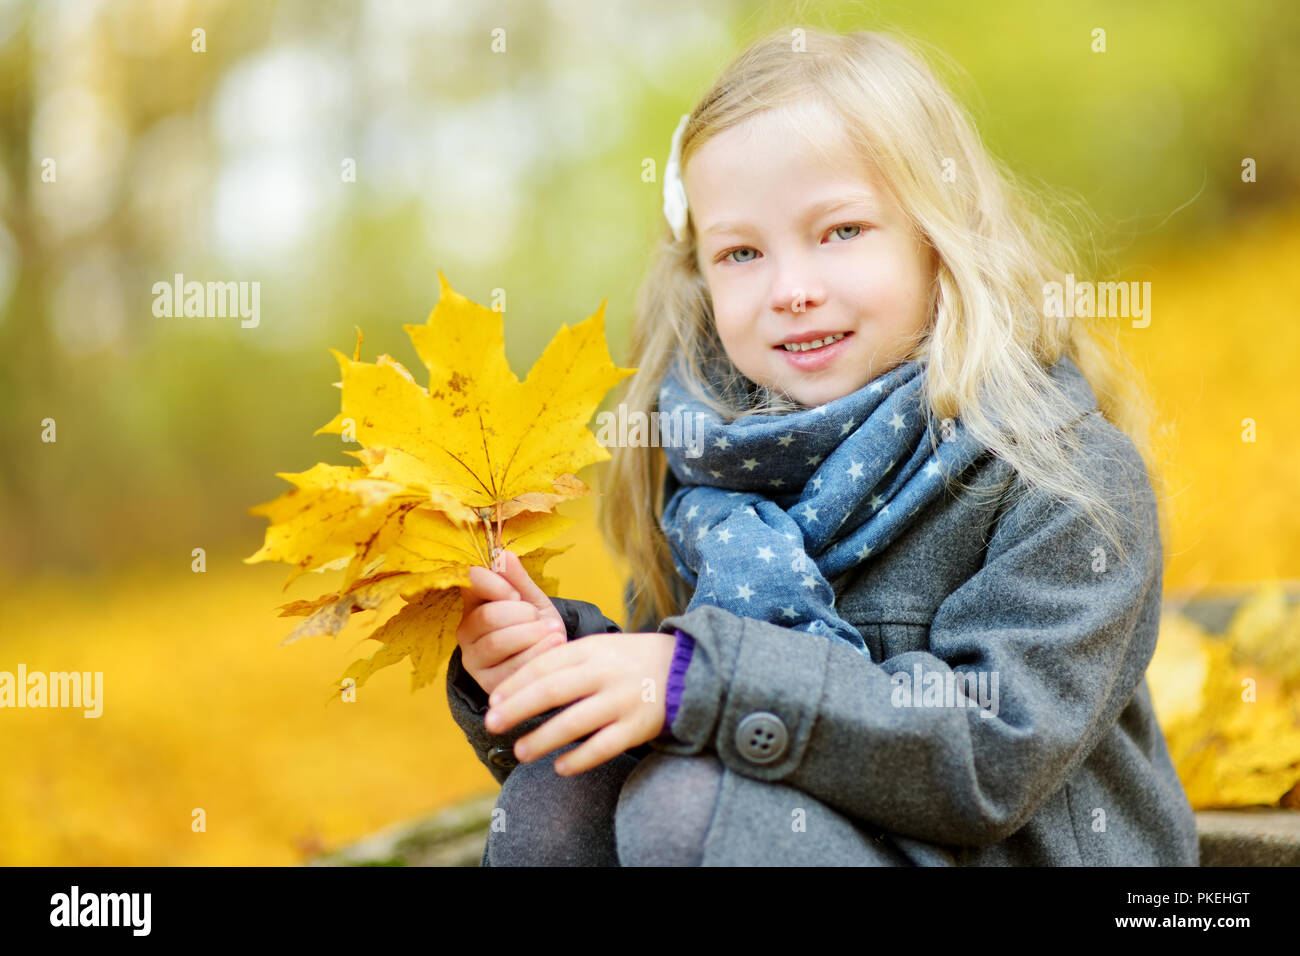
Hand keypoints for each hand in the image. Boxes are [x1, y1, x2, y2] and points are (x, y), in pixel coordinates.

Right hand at [455, 549, 568, 696]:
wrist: (550, 658)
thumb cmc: (537, 624)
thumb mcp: (532, 599)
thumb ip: (519, 579)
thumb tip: (505, 553)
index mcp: (473, 602)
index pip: (469, 581)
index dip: (496, 584)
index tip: (518, 594)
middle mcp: (465, 632)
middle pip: (487, 616)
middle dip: (522, 614)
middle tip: (539, 616)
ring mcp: (474, 660)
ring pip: (496, 642)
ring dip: (532, 634)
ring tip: (554, 630)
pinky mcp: (488, 684)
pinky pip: (511, 668)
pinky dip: (538, 654)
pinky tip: (554, 646)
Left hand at [483, 631, 677, 775]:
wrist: (688, 668)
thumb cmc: (629, 661)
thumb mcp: (599, 648)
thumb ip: (563, 661)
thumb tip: (515, 686)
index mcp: (591, 650)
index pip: (544, 664)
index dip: (515, 683)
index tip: (492, 700)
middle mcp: (605, 673)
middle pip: (553, 690)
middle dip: (519, 707)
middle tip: (492, 724)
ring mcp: (622, 700)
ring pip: (575, 722)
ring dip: (544, 738)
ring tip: (521, 752)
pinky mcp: (638, 726)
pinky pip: (604, 746)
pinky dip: (580, 758)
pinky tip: (560, 767)